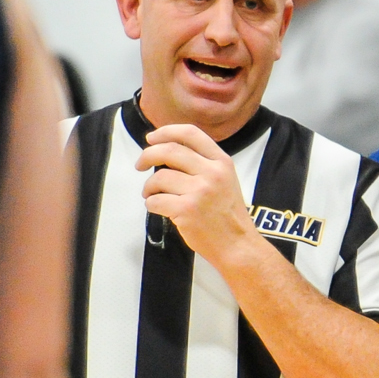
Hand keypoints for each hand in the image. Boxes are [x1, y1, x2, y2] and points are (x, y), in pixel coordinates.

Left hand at [137, 123, 254, 263]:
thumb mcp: (226, 180)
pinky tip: (159, 208)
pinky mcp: (186, 210)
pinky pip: (155, 200)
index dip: (166, 132)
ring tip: (152, 195)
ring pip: (159, 177)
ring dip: (148, 187)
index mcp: (222, 162)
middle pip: (169, 150)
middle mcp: (212, 173)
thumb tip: (167, 151)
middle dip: (147, 155)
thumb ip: (203, 164)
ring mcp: (200, 191)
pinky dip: (151, 204)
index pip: (190, 133)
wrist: (238, 245)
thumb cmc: (228, 216)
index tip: (152, 138)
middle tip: (140, 165)